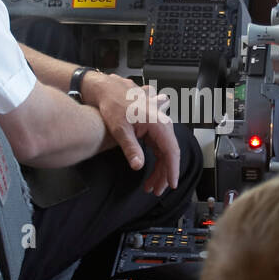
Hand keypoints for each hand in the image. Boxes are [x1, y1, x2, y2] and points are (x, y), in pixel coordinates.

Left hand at [82, 73, 178, 195]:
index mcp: (158, 123)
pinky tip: (151, 173)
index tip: (171, 184)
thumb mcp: (120, 129)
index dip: (172, 170)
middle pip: (169, 154)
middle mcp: (162, 124)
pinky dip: (156, 161)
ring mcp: (158, 126)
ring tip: (151, 185)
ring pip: (165, 153)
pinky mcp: (153, 129)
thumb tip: (138, 164)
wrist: (106, 90)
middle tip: (156, 190)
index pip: (171, 151)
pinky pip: (159, 148)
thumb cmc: (113, 104)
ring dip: (160, 169)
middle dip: (164, 174)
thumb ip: (130, 148)